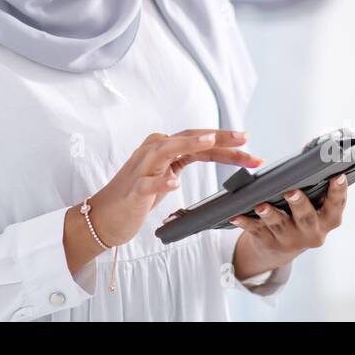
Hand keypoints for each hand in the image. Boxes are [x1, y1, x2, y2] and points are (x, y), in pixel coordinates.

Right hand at [87, 129, 261, 246]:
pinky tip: (174, 183)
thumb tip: (214, 151)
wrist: (104, 217)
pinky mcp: (134, 190)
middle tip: (245, 139)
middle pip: (189, 138)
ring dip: (188, 144)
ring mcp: (142, 169)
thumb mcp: (166, 174)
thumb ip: (184, 161)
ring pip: (167, 150)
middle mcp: (153, 152)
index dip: (226, 143)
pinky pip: (147, 183)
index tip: (250, 146)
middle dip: (218, 138)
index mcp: (164, 148)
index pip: (199, 141)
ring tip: (210, 142)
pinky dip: (161, 182)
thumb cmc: (136, 195)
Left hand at [229, 174, 348, 274]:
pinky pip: (256, 231)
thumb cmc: (300, 214)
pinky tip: (236, 215)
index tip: (338, 175)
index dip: (338, 191)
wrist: (282, 247)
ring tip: (261, 205)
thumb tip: (313, 157)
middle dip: (299, 204)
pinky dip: (246, 222)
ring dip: (270, 215)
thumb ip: (314, 188)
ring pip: (280, 226)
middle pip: (306, 218)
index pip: (336, 205)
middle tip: (291, 191)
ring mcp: (290, 240)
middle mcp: (312, 233)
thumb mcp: (313, 205)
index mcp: (327, 220)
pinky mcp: (269, 243)